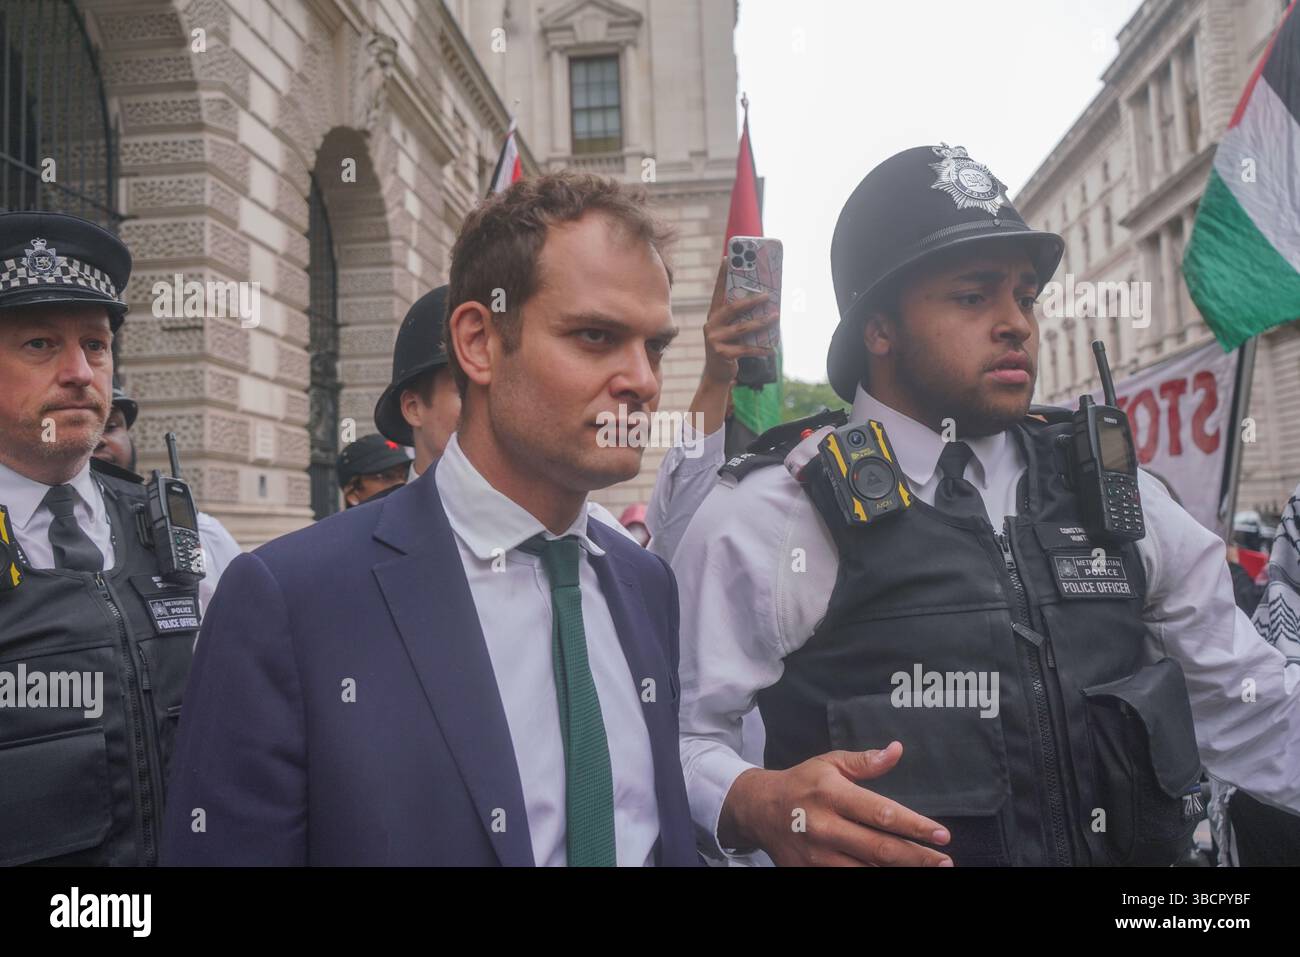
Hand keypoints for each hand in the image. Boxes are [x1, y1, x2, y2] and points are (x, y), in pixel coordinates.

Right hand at [702, 254, 779, 386]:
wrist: (717, 373)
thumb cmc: (729, 346)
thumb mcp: (731, 328)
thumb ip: (741, 316)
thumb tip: (766, 302)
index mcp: (713, 314)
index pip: (718, 291)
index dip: (722, 274)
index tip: (728, 258)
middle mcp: (711, 324)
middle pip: (732, 308)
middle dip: (751, 300)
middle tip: (768, 295)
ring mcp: (715, 340)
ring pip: (742, 328)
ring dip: (762, 322)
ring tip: (776, 317)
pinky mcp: (722, 353)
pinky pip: (746, 349)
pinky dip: (761, 349)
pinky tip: (773, 347)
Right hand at [720, 742, 952, 865]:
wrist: (758, 810)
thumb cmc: (801, 783)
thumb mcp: (829, 763)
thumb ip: (865, 761)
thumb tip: (897, 750)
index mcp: (830, 794)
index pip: (880, 813)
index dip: (914, 826)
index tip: (941, 835)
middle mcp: (823, 827)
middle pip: (878, 848)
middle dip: (917, 858)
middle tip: (944, 861)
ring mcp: (815, 856)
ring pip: (865, 871)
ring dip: (899, 873)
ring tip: (928, 872)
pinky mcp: (808, 872)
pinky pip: (846, 881)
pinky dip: (872, 879)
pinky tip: (893, 876)